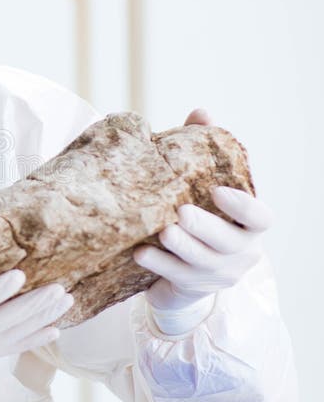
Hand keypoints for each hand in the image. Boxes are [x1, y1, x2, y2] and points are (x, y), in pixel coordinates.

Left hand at [132, 108, 272, 334]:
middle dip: (206, 228)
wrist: (180, 265)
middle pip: (229, 242)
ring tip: (162, 232)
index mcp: (248, 224)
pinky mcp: (194, 288)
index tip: (217, 191)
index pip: (260, 218)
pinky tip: (140, 253)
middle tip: (182, 213)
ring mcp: (220, 274)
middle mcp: (242, 251)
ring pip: (203, 263)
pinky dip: (159, 264)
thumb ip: (203, 149)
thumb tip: (202, 112)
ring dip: (182, 248)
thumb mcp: (198, 182)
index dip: (243, 207)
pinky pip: (177, 278)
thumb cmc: (195, 211)